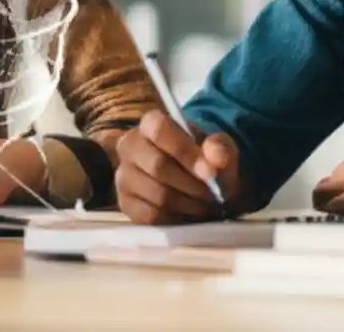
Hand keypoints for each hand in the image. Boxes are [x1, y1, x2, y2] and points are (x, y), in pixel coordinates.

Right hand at [115, 109, 241, 223]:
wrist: (194, 183)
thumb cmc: (203, 161)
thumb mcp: (218, 150)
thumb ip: (220, 148)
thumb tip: (216, 157)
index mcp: (150, 123)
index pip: (160, 130)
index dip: (185, 151)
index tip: (209, 174)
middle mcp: (129, 145)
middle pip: (158, 165)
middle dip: (192, 185)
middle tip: (213, 195)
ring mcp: (123, 175)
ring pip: (156, 194)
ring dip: (187, 204)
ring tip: (204, 206)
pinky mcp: (124, 203)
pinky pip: (150, 215)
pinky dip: (175, 219)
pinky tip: (187, 215)